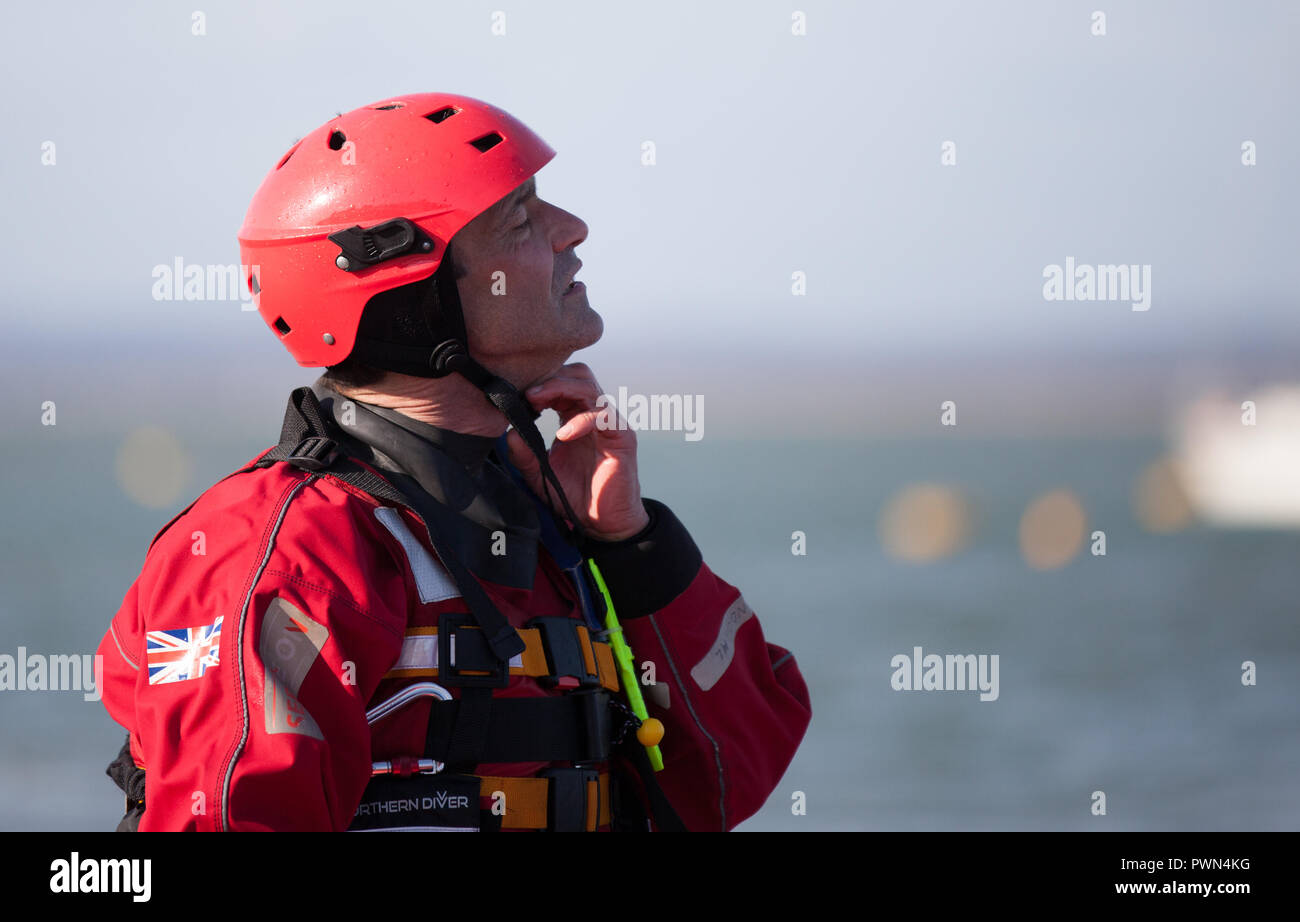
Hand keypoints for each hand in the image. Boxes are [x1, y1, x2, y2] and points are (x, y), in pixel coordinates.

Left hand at [505, 363, 650, 541]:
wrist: (602, 522)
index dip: (540, 382)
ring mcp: (609, 424)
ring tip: (537, 402)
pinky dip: (581, 420)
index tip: (517, 393)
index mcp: (575, 417)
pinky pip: (604, 416)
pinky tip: (563, 434)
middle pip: (577, 374)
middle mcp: (593, 415)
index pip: (561, 382)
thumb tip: (509, 434)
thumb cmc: (575, 496)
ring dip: (561, 389)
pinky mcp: (622, 437)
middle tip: (527, 393)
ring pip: (589, 387)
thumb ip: (524, 456)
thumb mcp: (540, 476)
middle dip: (550, 378)